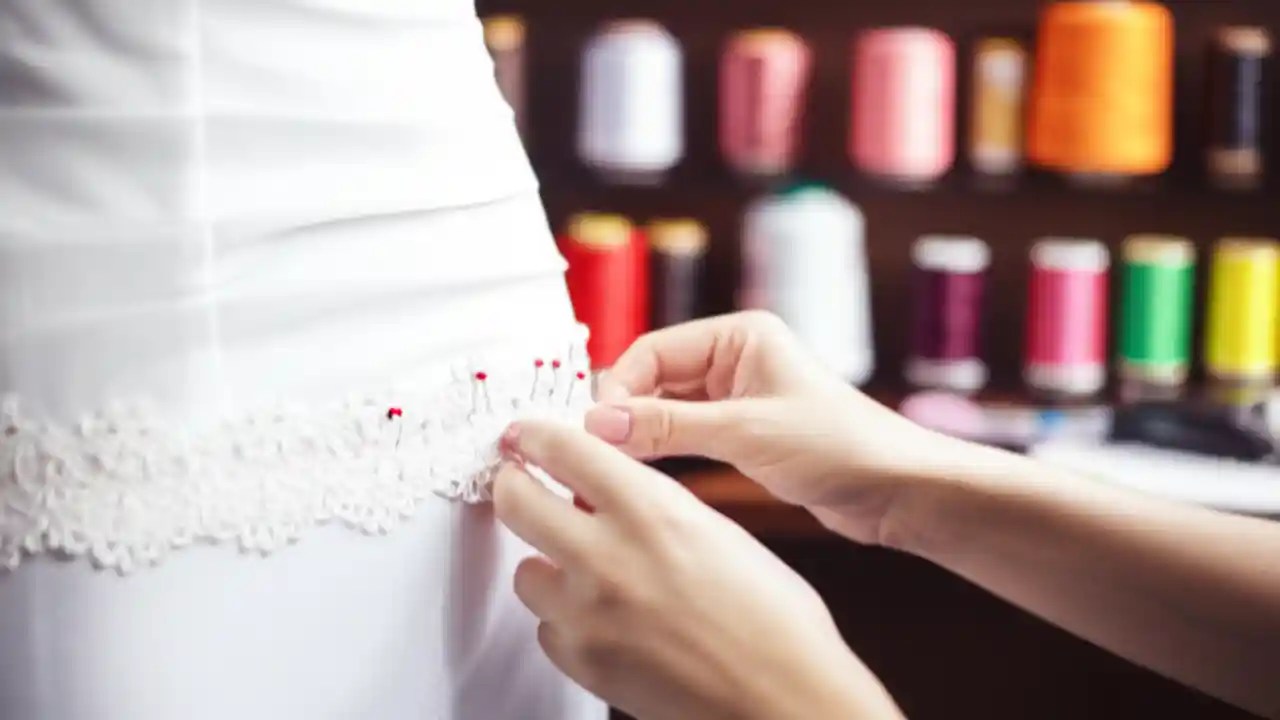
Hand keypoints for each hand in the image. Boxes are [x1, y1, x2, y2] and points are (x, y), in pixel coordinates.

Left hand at [493, 421, 901, 719]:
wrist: (783, 697)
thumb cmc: (773, 619)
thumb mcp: (716, 530)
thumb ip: (651, 505)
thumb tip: (604, 495)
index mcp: (650, 510)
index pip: (562, 449)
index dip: (534, 436)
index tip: (524, 437)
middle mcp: (608, 556)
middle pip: (515, 501)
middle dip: (513, 487)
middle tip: (519, 484)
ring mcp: (587, 614)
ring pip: (525, 572)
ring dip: (548, 564)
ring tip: (585, 570)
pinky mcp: (582, 662)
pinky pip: (548, 628)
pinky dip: (568, 621)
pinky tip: (607, 621)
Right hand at [588, 311, 972, 546]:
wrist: (896, 489)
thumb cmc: (840, 445)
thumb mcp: (745, 432)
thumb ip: (668, 426)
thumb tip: (600, 421)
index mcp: (740, 335)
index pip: (654, 350)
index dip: (619, 386)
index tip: (593, 424)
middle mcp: (735, 359)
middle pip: (655, 378)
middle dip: (624, 409)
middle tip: (592, 446)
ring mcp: (737, 397)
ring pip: (665, 409)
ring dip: (639, 432)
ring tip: (608, 461)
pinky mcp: (741, 433)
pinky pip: (684, 434)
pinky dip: (661, 449)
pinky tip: (640, 470)